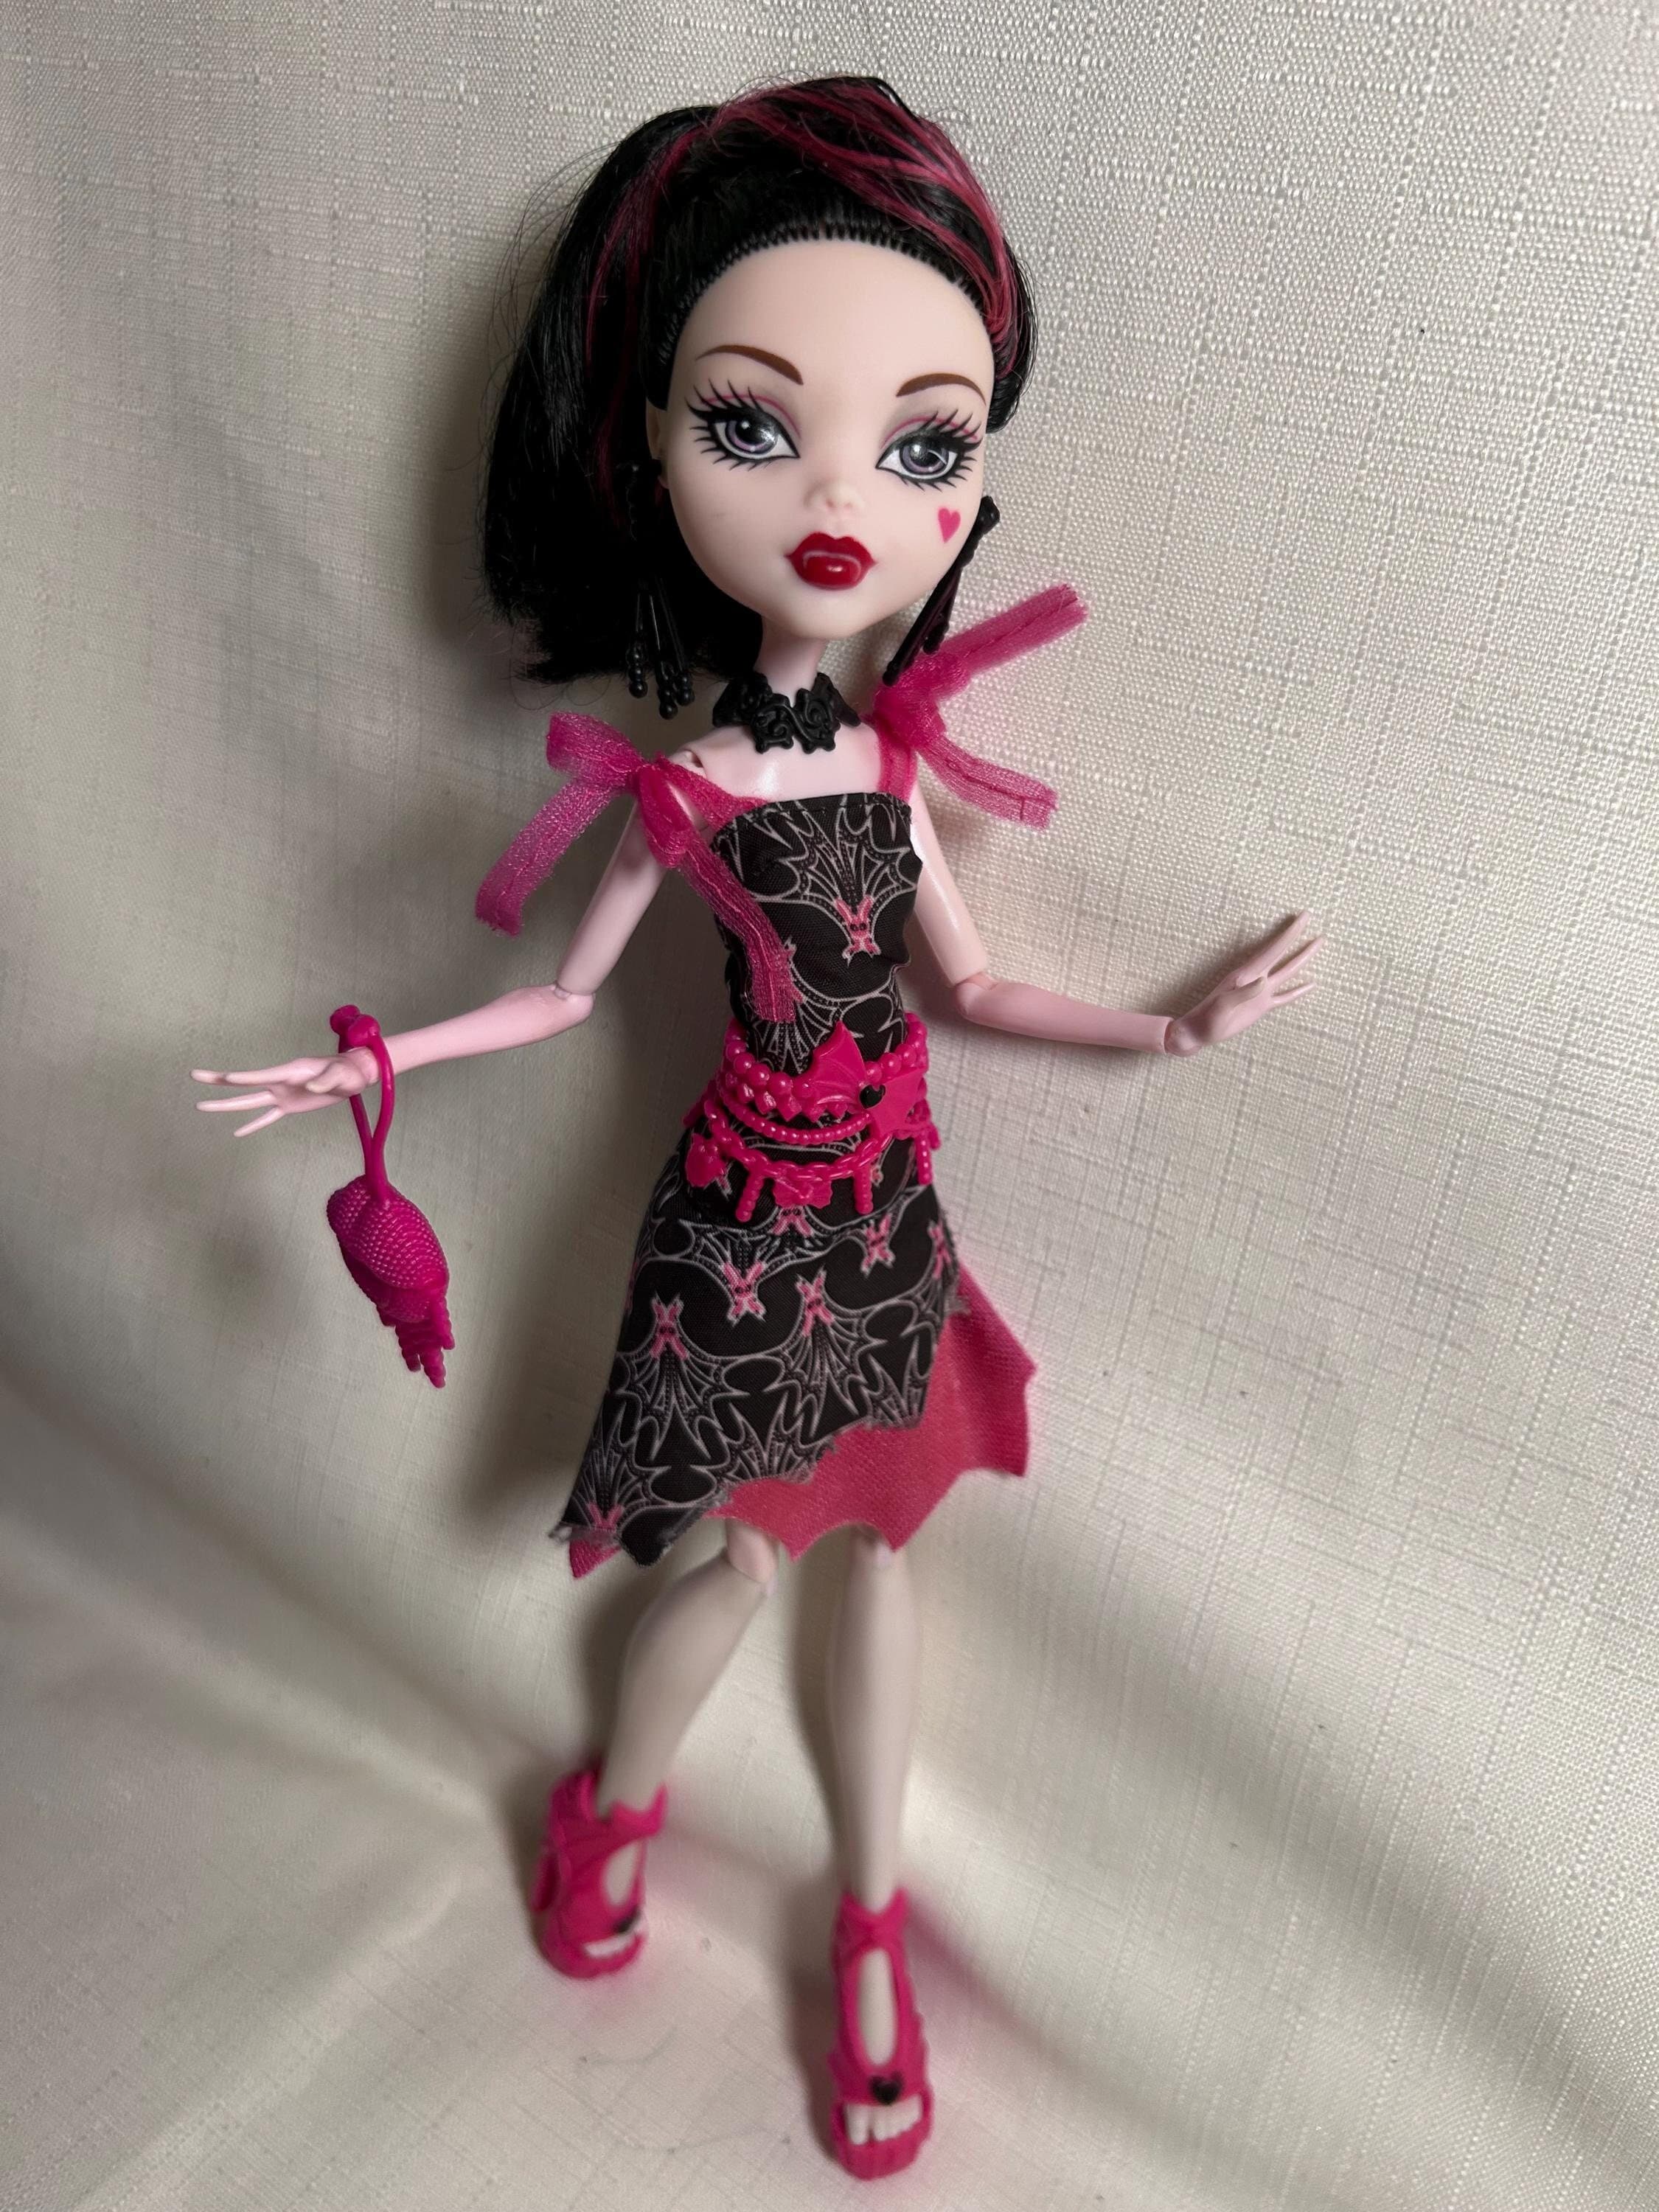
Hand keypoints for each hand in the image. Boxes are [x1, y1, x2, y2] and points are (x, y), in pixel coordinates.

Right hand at [190, 1045, 378, 1137]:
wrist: (353, 1075)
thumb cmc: (347, 1072)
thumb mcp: (339, 1075)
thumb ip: (325, 1081)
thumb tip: (312, 1089)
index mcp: (289, 1071)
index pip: (260, 1075)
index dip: (242, 1077)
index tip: (224, 1077)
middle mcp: (279, 1082)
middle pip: (243, 1084)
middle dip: (218, 1081)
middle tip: (194, 1075)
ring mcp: (281, 1095)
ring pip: (248, 1102)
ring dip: (226, 1105)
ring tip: (201, 1105)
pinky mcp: (289, 1107)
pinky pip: (266, 1118)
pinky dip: (252, 1125)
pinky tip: (237, 1133)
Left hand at [1165, 912, 1320, 1055]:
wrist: (1200, 1032)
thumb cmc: (1207, 1018)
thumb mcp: (1222, 1006)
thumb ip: (1242, 993)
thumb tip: (1263, 981)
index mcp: (1246, 975)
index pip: (1272, 950)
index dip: (1288, 934)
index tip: (1302, 917)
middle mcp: (1256, 979)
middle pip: (1281, 953)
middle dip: (1295, 936)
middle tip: (1309, 916)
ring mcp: (1261, 992)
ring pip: (1287, 972)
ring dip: (1302, 958)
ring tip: (1317, 944)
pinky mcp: (1262, 1006)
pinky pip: (1285, 997)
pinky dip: (1298, 991)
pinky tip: (1311, 985)